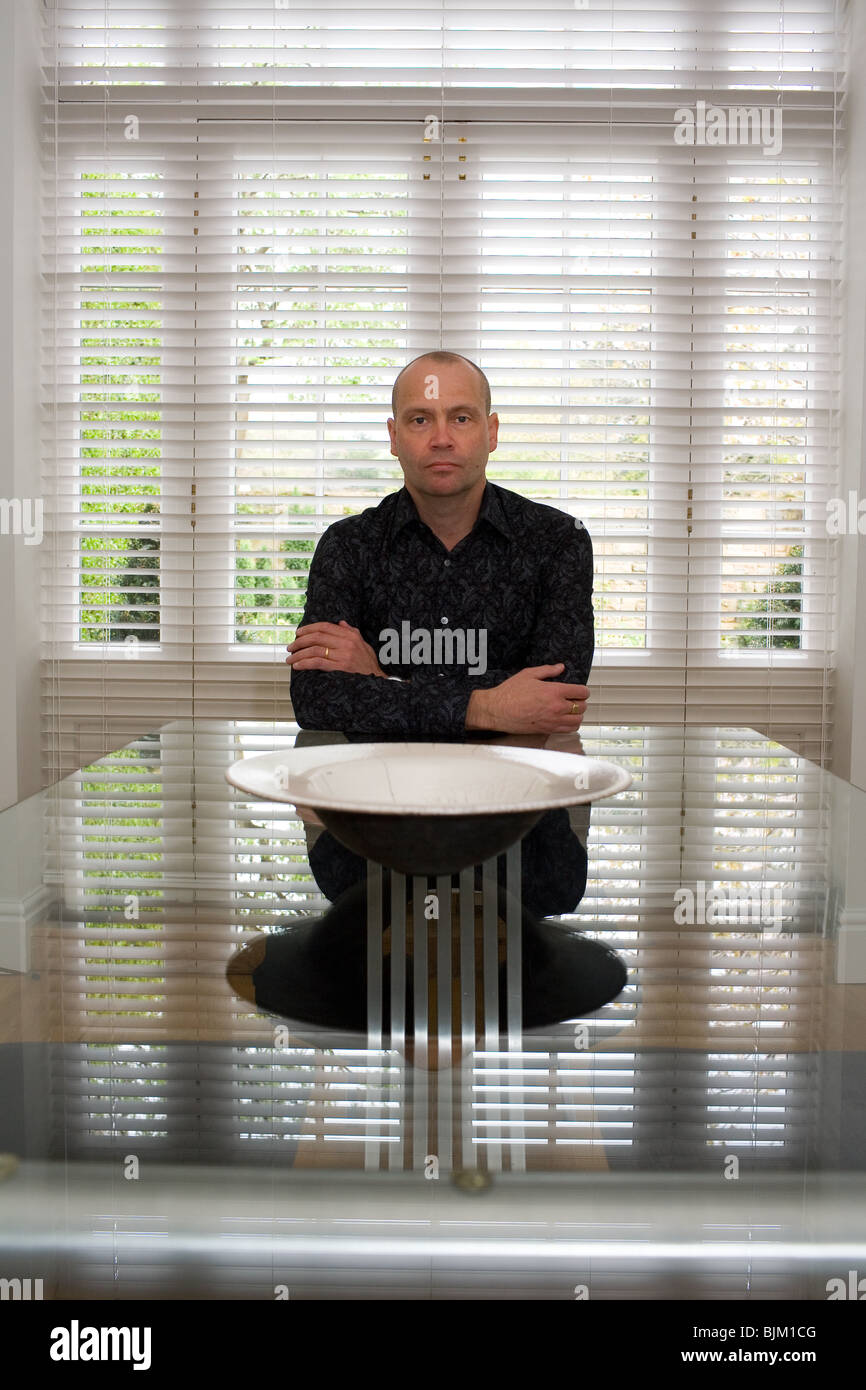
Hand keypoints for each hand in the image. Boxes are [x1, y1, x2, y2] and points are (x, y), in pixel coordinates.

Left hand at [286, 620, 384, 675]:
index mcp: (351, 635)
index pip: (325, 627)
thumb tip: (340, 623)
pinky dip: (304, 663)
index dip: (308, 628)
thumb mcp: (363, 645)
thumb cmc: (368, 665)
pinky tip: (297, 665)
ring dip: (299, 654)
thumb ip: (352, 633)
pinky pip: (318, 663)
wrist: (378, 681)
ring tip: (290, 658)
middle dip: (300, 641)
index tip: (298, 633)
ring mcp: (344, 655)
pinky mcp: (340, 668)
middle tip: (291, 647)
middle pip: (317, 637)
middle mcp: (347, 643)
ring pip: (314, 650)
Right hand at [465, 664, 588, 733]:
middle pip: (582, 707)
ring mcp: (553, 720)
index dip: (583, 690)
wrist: (498, 710)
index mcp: (554, 691)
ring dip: (577, 715)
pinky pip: (569, 730)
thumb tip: (560, 667)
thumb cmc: (510, 693)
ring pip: (578, 720)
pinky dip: (570, 725)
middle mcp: (557, 707)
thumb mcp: (528, 674)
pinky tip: (564, 719)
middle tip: (574, 699)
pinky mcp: (548, 730)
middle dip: (581, 702)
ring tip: (570, 710)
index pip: (582, 692)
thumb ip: (548, 670)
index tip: (579, 690)